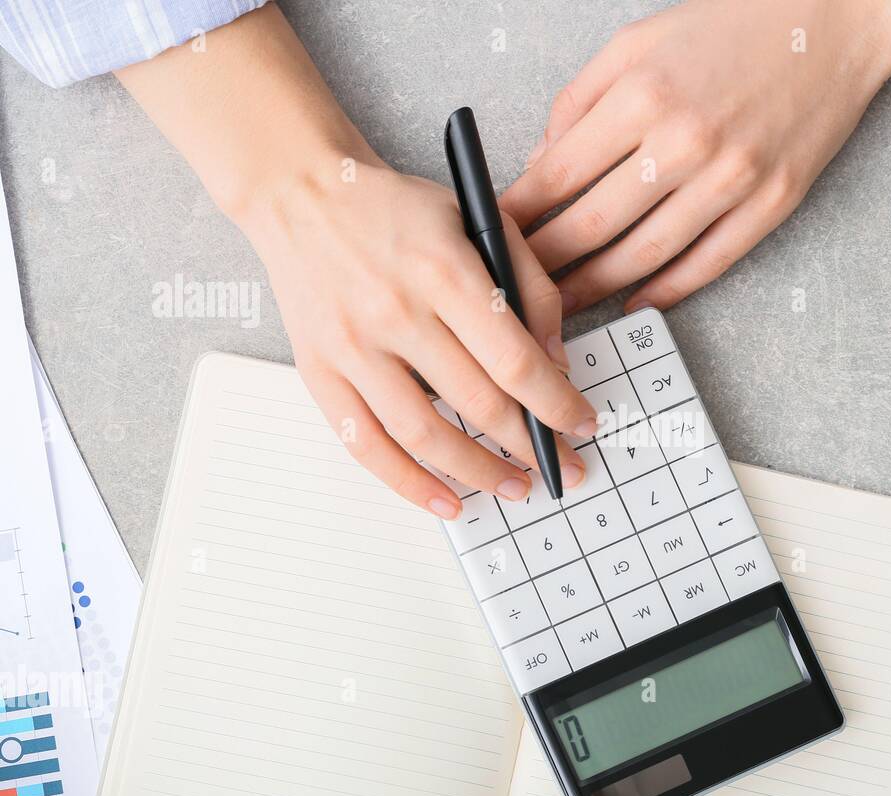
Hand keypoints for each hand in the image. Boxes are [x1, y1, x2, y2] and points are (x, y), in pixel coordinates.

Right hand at [241, 161, 598, 518]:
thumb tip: (556, 363)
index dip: (557, 404)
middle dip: (532, 446)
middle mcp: (395, 312)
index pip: (515, 361)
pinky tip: (448, 502)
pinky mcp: (319, 371)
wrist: (304, 193)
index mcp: (443, 271)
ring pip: (425, 435)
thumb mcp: (480, 220)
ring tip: (516, 488)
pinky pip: (365, 445)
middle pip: (479, 404)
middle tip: (565, 466)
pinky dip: (408, 484)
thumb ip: (529, 285)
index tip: (583, 424)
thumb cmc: (399, 211)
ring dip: (480, 473)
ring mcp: (352, 348)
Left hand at [502, 0, 890, 314]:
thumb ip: (582, 101)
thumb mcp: (639, 41)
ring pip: (643, 256)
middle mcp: (684, 141)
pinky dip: (666, 290)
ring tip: (564, 307)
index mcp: (642, 94)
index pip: (558, 176)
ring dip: (594, 289)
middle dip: (545, 265)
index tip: (497, 238)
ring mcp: (731, 179)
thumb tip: (543, 163)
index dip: (518, 216)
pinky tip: (635, 302)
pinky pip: (706, 264)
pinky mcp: (770, 204)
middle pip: (591, 226)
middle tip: (520, 288)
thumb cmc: (737, 25)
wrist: (835, 22)